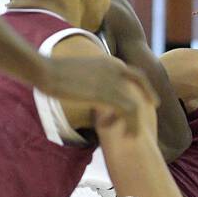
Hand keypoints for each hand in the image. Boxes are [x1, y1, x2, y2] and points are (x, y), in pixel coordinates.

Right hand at [37, 55, 156, 134]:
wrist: (44, 70)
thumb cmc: (53, 72)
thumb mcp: (77, 71)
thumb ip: (90, 77)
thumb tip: (88, 86)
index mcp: (108, 61)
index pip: (134, 73)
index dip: (144, 87)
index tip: (149, 99)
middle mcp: (114, 68)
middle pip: (141, 84)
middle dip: (149, 97)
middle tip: (153, 110)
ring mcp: (111, 81)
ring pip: (135, 104)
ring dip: (134, 122)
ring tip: (131, 135)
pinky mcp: (106, 94)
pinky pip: (126, 111)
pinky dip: (126, 124)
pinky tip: (119, 134)